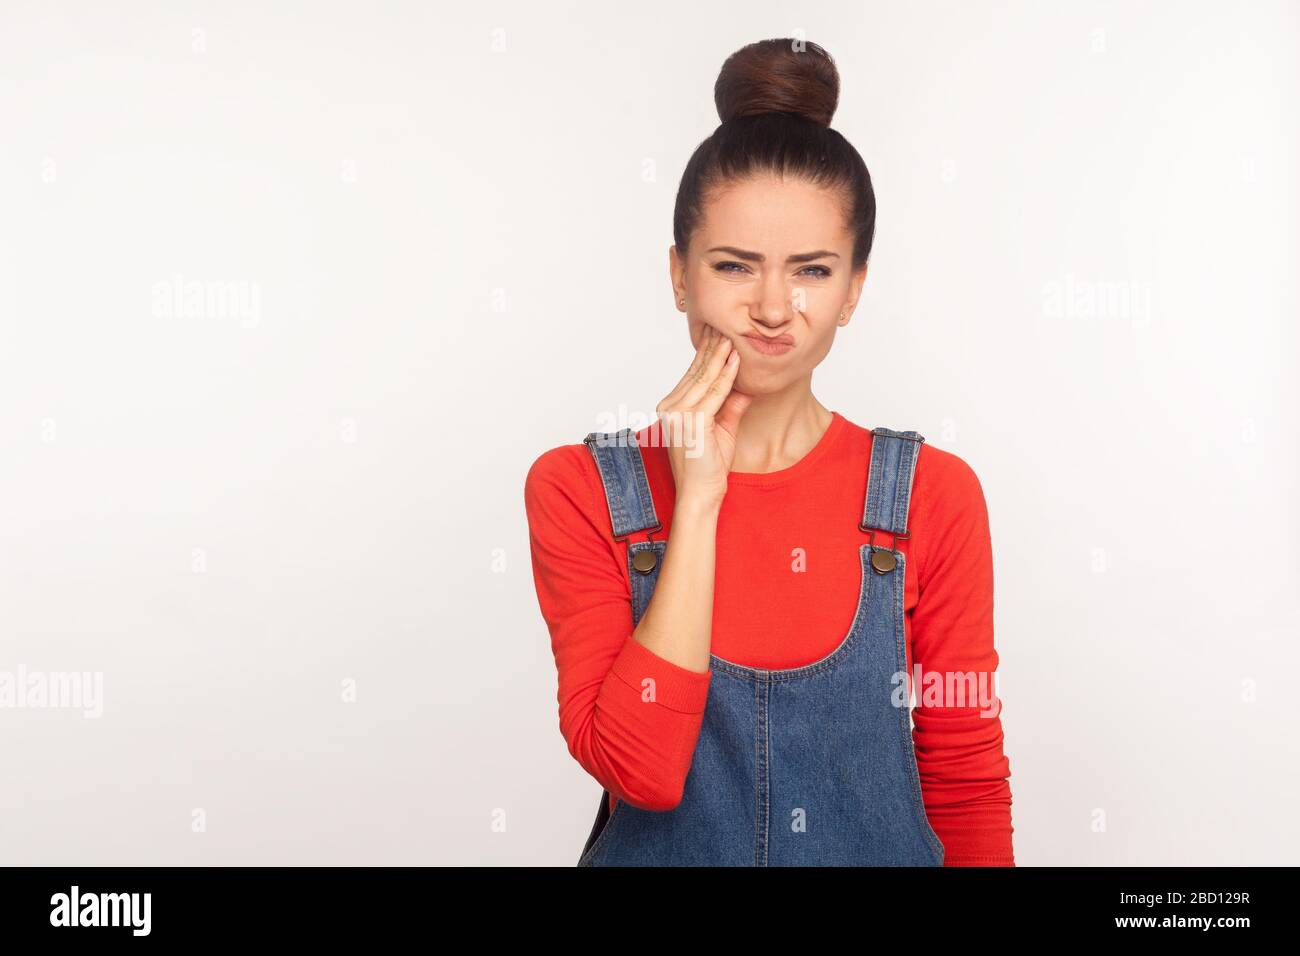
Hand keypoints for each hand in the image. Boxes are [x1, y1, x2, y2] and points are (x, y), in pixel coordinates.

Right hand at [655, 325, 752, 508]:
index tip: (719, 335)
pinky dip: (727, 375)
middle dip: (713, 348)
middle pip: (697, 372)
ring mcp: (678, 414)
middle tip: (726, 325)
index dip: (707, 354)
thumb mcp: (723, 429)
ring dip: (721, 356)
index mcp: (672, 408)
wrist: (700, 494)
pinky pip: (714, 393)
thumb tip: (745, 385)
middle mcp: (670, 408)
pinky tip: (736, 360)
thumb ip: (731, 405)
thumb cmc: (709, 467)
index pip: (692, 375)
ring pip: (705, 378)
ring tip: (733, 336)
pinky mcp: (692, 421)